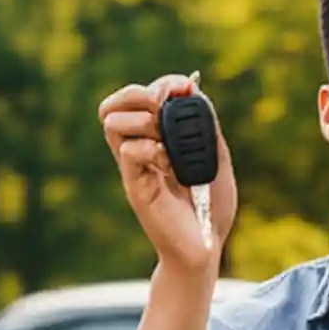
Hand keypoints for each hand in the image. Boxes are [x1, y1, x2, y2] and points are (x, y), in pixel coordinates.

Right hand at [99, 73, 237, 272]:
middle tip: (162, 105)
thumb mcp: (216, 156)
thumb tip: (193, 88)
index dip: (160, 84)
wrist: (207, 246)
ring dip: (142, 121)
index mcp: (157, 139)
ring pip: (112, 123)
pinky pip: (128, 151)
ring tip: (165, 141)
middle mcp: (140, 150)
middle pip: (113, 105)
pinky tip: (168, 163)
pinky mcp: (135, 186)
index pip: (140, 98)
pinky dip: (150, 148)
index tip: (185, 86)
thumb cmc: (211, 206)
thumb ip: (205, 125)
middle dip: (137, 93)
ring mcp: (135, 168)